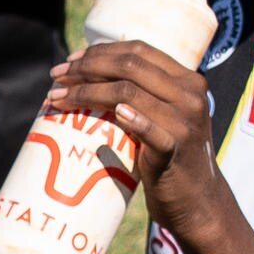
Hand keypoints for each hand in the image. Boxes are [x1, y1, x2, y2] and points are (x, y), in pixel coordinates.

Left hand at [42, 41, 231, 241]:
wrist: (196, 203)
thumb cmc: (170, 159)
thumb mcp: (165, 119)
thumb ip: (145, 98)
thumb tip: (90, 79)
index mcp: (187, 81)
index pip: (140, 50)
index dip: (101, 51)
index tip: (71, 60)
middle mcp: (190, 95)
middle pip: (130, 67)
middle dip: (86, 67)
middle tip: (56, 76)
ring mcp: (185, 122)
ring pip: (129, 93)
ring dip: (87, 92)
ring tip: (57, 98)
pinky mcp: (175, 150)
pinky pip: (150, 130)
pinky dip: (132, 118)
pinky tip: (113, 113)